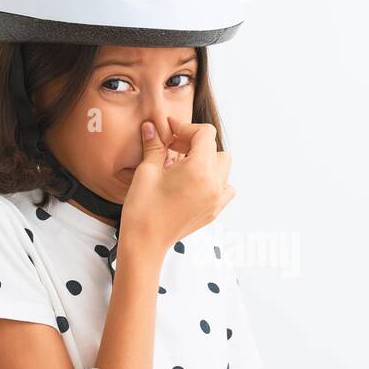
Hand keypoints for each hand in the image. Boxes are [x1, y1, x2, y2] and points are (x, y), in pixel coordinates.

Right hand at [121, 116, 233, 250]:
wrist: (145, 242)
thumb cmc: (142, 207)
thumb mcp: (146, 171)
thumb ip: (154, 145)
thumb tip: (152, 126)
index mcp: (198, 169)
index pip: (205, 134)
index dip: (186, 128)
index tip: (170, 131)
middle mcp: (214, 183)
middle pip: (216, 148)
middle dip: (196, 143)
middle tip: (173, 148)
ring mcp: (217, 199)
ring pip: (224, 167)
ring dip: (208, 160)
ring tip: (185, 165)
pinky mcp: (214, 211)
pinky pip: (226, 188)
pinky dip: (215, 180)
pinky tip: (194, 183)